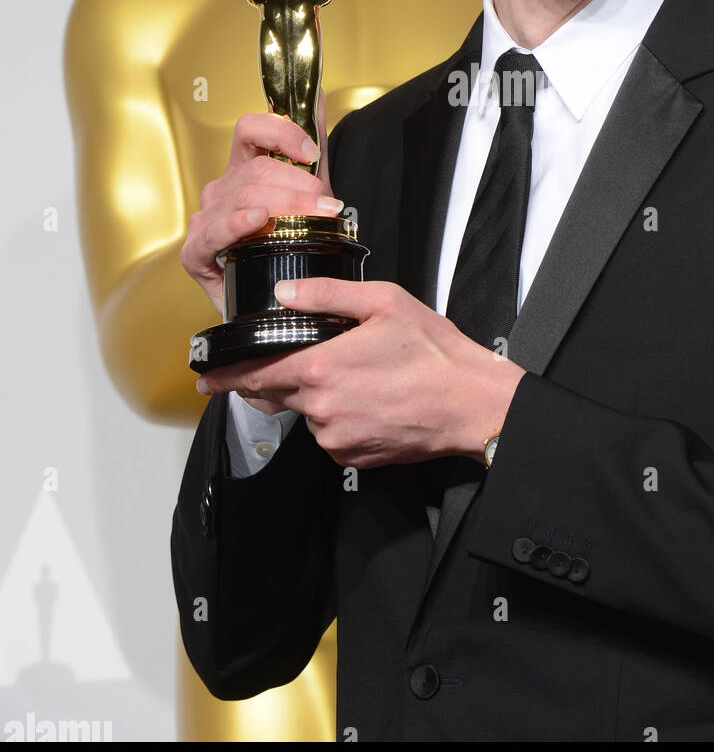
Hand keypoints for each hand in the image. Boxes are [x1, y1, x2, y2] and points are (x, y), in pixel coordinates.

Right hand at [181, 92, 339, 323]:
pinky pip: (214, 231)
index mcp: (244, 169)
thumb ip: (313, 145)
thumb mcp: (310, 191)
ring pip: (244, 197)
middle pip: (256, 170)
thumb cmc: (291, 242)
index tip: (311, 152)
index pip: (250, 129)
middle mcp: (222, 190)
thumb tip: (320, 96)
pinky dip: (236, 223)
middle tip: (328, 205)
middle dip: (298, 185)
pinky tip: (255, 220)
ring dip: (285, 206)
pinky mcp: (196, 252)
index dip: (280, 132)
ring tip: (313, 219)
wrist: (280, 298)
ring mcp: (207, 218)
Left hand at [195, 278, 526, 467]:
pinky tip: (369, 399)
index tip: (204, 376)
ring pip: (307, 413)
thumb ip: (328, 294)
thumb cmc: (435, 353)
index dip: (226, 375)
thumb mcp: (384, 302)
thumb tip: (286, 292)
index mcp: (322, 368)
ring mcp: (336, 438)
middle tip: (306, 361)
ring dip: (317, 396)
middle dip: (278, 378)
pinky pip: (330, 435)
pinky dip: (338, 418)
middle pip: (278, 394)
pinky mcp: (353, 459)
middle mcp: (322, 409)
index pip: (255, 374)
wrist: (472, 405)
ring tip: (361, 376)